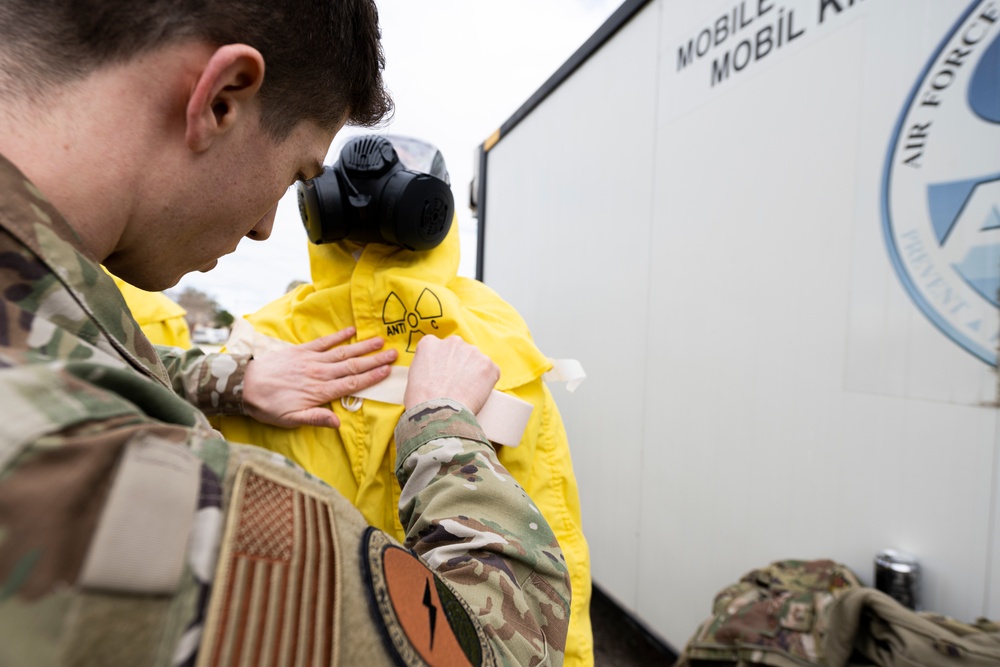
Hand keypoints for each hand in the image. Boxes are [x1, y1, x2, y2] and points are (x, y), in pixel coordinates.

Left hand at [242, 327, 396, 427]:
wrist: (244, 385)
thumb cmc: (268, 407)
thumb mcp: (290, 420)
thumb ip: (315, 419)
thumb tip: (338, 423)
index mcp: (320, 392)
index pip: (351, 384)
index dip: (371, 377)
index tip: (388, 371)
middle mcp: (319, 374)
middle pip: (352, 366)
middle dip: (374, 360)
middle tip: (393, 354)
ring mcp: (311, 360)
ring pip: (342, 353)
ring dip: (362, 347)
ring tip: (380, 341)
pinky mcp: (301, 351)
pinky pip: (323, 342)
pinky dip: (338, 336)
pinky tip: (351, 331)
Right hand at [404, 335, 499, 413]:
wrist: (438, 412)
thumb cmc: (422, 400)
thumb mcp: (414, 374)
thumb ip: (427, 364)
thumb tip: (437, 371)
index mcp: (430, 343)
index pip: (438, 348)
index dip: (441, 363)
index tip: (442, 375)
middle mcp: (453, 342)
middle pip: (459, 351)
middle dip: (459, 365)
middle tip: (455, 385)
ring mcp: (473, 352)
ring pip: (476, 361)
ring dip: (473, 373)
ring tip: (464, 393)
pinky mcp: (489, 365)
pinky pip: (491, 372)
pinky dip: (486, 383)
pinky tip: (476, 395)